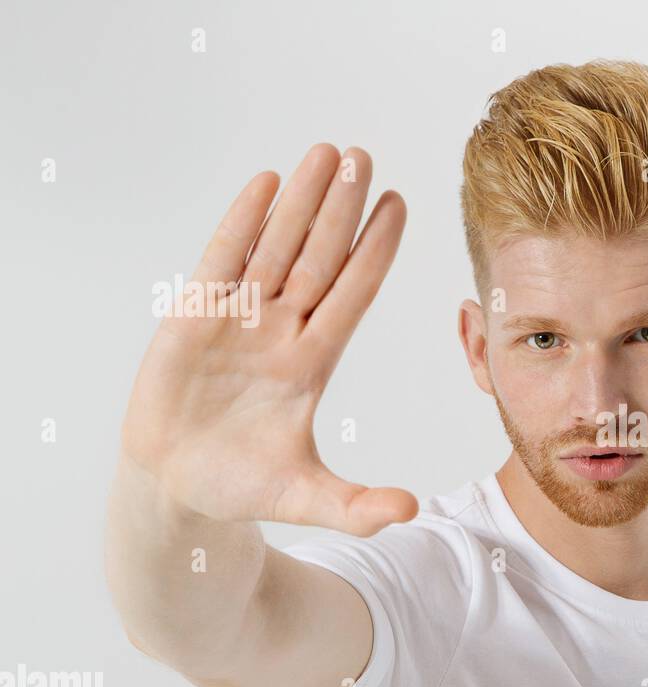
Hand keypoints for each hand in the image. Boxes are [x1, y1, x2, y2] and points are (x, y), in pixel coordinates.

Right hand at [121, 143, 415, 535]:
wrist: (177, 489)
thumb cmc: (242, 487)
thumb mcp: (307, 499)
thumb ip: (357, 505)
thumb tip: (411, 513)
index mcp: (312, 363)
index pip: (352, 294)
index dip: (375, 251)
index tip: (399, 206)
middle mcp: (281, 331)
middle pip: (319, 257)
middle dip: (342, 208)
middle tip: (364, 156)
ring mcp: (238, 321)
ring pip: (276, 248)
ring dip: (300, 202)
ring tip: (326, 153)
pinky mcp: (192, 319)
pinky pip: (222, 261)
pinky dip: (241, 224)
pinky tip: (265, 185)